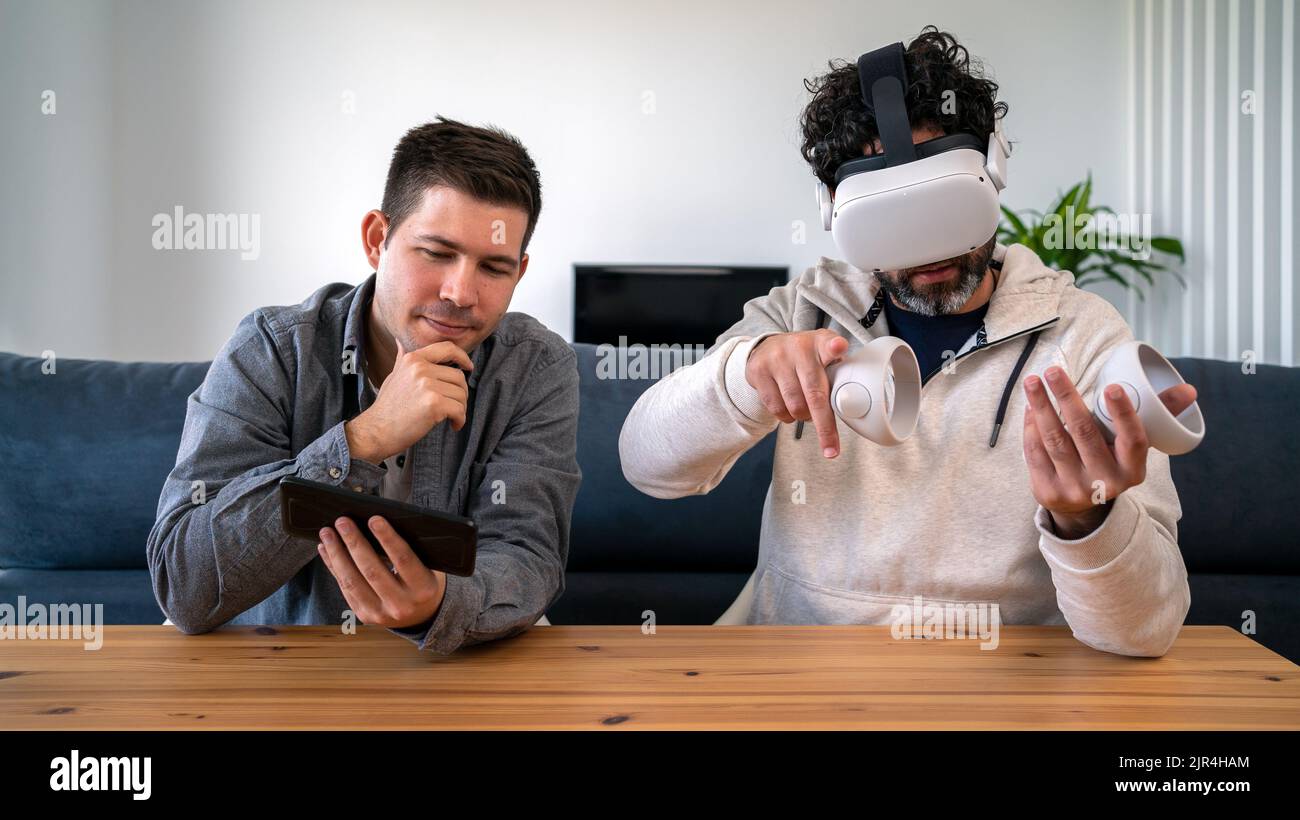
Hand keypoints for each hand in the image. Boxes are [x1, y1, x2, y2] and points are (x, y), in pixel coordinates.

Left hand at [317, 515, 446, 628]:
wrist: (422, 615)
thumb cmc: (423, 581)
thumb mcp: (428, 567)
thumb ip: (408, 552)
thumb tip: (375, 524)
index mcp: (423, 589)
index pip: (403, 559)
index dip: (387, 538)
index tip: (373, 519)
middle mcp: (402, 605)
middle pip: (372, 570)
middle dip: (354, 542)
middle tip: (343, 522)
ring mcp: (381, 614)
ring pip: (352, 581)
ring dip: (337, 554)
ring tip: (327, 533)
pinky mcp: (365, 615)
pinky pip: (345, 588)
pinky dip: (333, 566)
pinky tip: (327, 550)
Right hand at [346, 340, 472, 462]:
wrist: (376, 431)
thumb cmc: (387, 407)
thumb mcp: (393, 376)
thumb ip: (402, 359)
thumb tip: (400, 342)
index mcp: (413, 359)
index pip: (447, 348)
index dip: (463, 357)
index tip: (469, 367)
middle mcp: (420, 369)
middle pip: (459, 377)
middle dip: (460, 394)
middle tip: (452, 407)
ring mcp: (427, 386)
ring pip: (461, 394)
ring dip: (460, 409)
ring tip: (449, 417)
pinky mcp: (434, 404)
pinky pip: (460, 410)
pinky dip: (460, 420)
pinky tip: (453, 425)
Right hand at [744, 329, 848, 457]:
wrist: (768, 347)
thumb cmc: (805, 358)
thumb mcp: (823, 356)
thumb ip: (837, 373)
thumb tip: (849, 404)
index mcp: (820, 343)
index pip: (829, 344)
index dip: (835, 347)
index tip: (839, 347)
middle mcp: (798, 348)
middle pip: (814, 393)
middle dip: (824, 426)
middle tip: (831, 447)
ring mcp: (776, 360)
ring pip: (794, 405)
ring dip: (803, 417)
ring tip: (806, 410)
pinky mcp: (759, 371)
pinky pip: (776, 408)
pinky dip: (786, 417)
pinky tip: (789, 408)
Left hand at [1023, 365, 1196, 538]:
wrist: (1083, 508)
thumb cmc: (1111, 461)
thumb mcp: (1134, 446)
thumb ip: (1159, 415)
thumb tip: (1188, 390)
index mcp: (1133, 470)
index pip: (1133, 440)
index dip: (1123, 414)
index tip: (1112, 388)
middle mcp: (1105, 483)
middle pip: (1084, 433)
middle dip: (1066, 398)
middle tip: (1054, 370)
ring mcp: (1074, 489)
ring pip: (1055, 441)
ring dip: (1041, 407)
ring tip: (1032, 381)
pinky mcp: (1048, 491)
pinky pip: (1035, 452)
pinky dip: (1031, 426)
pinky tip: (1030, 407)